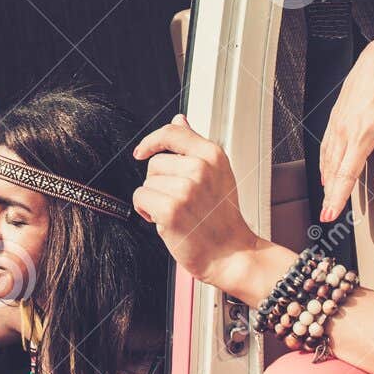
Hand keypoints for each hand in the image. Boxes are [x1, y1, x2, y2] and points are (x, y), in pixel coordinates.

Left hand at [131, 114, 261, 291]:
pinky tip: (164, 221)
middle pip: (155, 163)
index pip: (172, 132)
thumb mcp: (217, 173)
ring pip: (147, 183)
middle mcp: (200, 168)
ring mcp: (185, 189)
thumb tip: (180, 119)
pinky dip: (146, 211)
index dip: (152, 140)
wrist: (232, 254)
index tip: (141, 151)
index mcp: (213, 155)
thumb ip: (195, 145)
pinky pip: (141, 198)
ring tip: (177, 213)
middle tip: (181, 201)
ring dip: (154, 199)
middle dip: (160, 182)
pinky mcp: (170, 210)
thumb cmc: (223, 217)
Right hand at [318, 33, 373, 221]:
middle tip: (326, 215)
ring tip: (327, 198)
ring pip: (327, 159)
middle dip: (329, 196)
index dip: (337, 197)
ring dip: (326, 181)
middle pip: (333, 171)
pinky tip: (326, 171)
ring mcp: (337, 125)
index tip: (330, 214)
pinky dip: (325, 162)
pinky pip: (326, 146)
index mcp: (362, 135)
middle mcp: (345, 131)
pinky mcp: (335, 119)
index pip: (346, 174)